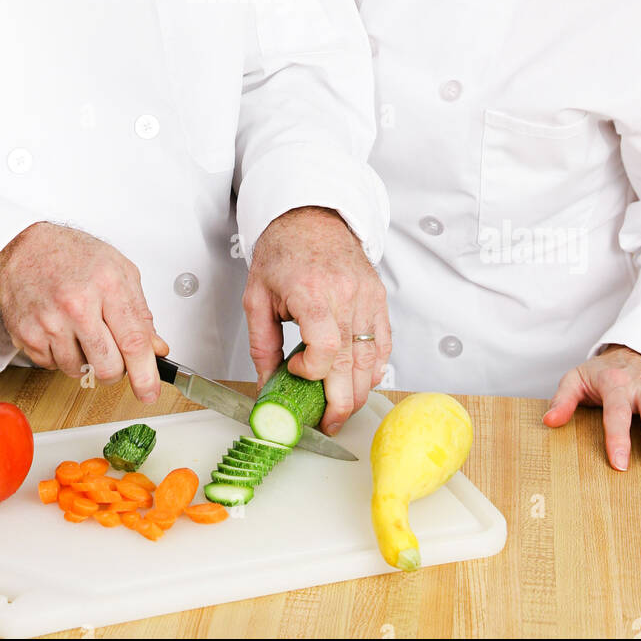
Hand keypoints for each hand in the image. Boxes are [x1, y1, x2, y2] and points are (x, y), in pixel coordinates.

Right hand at [0, 222, 168, 403]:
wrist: (23, 247)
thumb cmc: (72, 254)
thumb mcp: (118, 270)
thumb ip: (140, 312)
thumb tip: (155, 349)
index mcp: (107, 285)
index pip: (133, 342)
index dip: (145, 374)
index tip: (150, 393)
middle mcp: (77, 305)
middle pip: (107, 366)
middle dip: (115, 370)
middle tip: (113, 355)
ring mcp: (49, 322)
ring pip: (79, 371)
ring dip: (85, 360)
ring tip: (80, 331)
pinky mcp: (27, 336)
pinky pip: (53, 367)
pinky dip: (60, 355)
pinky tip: (59, 330)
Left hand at [244, 206, 390, 434]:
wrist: (312, 217)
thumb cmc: (283, 251)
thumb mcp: (257, 297)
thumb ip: (262, 344)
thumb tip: (267, 383)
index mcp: (312, 293)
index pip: (325, 350)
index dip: (310, 372)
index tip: (295, 371)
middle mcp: (345, 296)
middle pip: (351, 364)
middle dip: (340, 403)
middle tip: (327, 423)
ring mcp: (367, 298)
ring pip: (371, 359)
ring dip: (357, 392)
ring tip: (341, 410)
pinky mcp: (378, 298)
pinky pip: (383, 343)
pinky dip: (375, 368)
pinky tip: (361, 382)